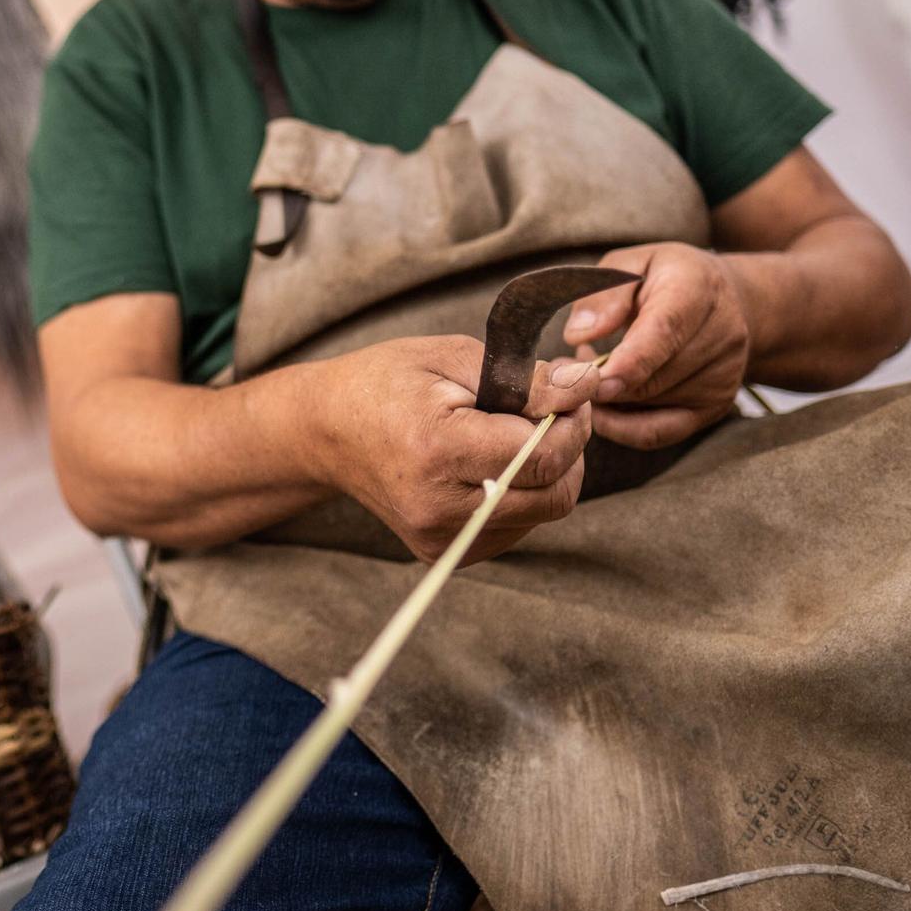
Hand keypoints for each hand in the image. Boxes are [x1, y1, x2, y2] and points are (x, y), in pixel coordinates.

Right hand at [303, 336, 597, 564]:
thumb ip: (523, 378)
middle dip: (569, 451)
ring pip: (542, 515)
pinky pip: (516, 528)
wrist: (327, 430)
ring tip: (514, 434)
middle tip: (554, 413)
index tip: (571, 394)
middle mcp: (439, 507)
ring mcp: (440, 538)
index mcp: (437, 452)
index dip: (572, 423)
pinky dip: (523, 495)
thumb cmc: (386, 383)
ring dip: (547, 473)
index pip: (541, 456)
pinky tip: (493, 465)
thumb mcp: (452, 357)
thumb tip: (583, 386)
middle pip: (553, 495)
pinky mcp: (443, 552)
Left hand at [563, 242, 749, 448]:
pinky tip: (602, 409)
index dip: (628, 362)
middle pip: (654, 378)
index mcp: (696, 290)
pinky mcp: (716, 406)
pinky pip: (660, 433)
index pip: (665, 332)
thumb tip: (578, 334)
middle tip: (563, 370)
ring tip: (588, 373)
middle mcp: (723, 335)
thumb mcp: (630, 264)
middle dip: (602, 383)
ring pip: (651, 406)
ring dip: (609, 399)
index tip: (591, 380)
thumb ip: (604, 294)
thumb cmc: (664, 278)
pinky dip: (622, 428)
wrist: (722, 298)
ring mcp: (723, 376)